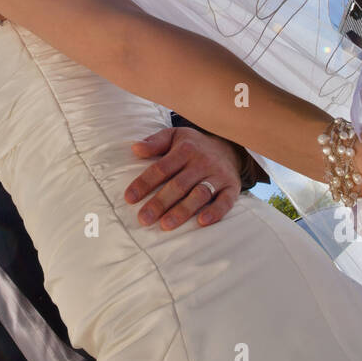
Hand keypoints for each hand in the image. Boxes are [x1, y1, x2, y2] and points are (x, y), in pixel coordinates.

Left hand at [124, 126, 241, 228]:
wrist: (229, 147)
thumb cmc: (193, 145)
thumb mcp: (174, 136)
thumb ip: (155, 142)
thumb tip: (135, 149)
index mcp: (185, 149)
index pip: (161, 168)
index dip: (144, 183)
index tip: (129, 199)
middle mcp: (202, 162)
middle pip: (178, 185)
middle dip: (159, 203)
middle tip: (143, 219)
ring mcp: (218, 176)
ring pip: (199, 195)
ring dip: (182, 211)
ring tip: (165, 225)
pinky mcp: (232, 188)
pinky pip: (226, 201)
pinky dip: (215, 212)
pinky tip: (202, 222)